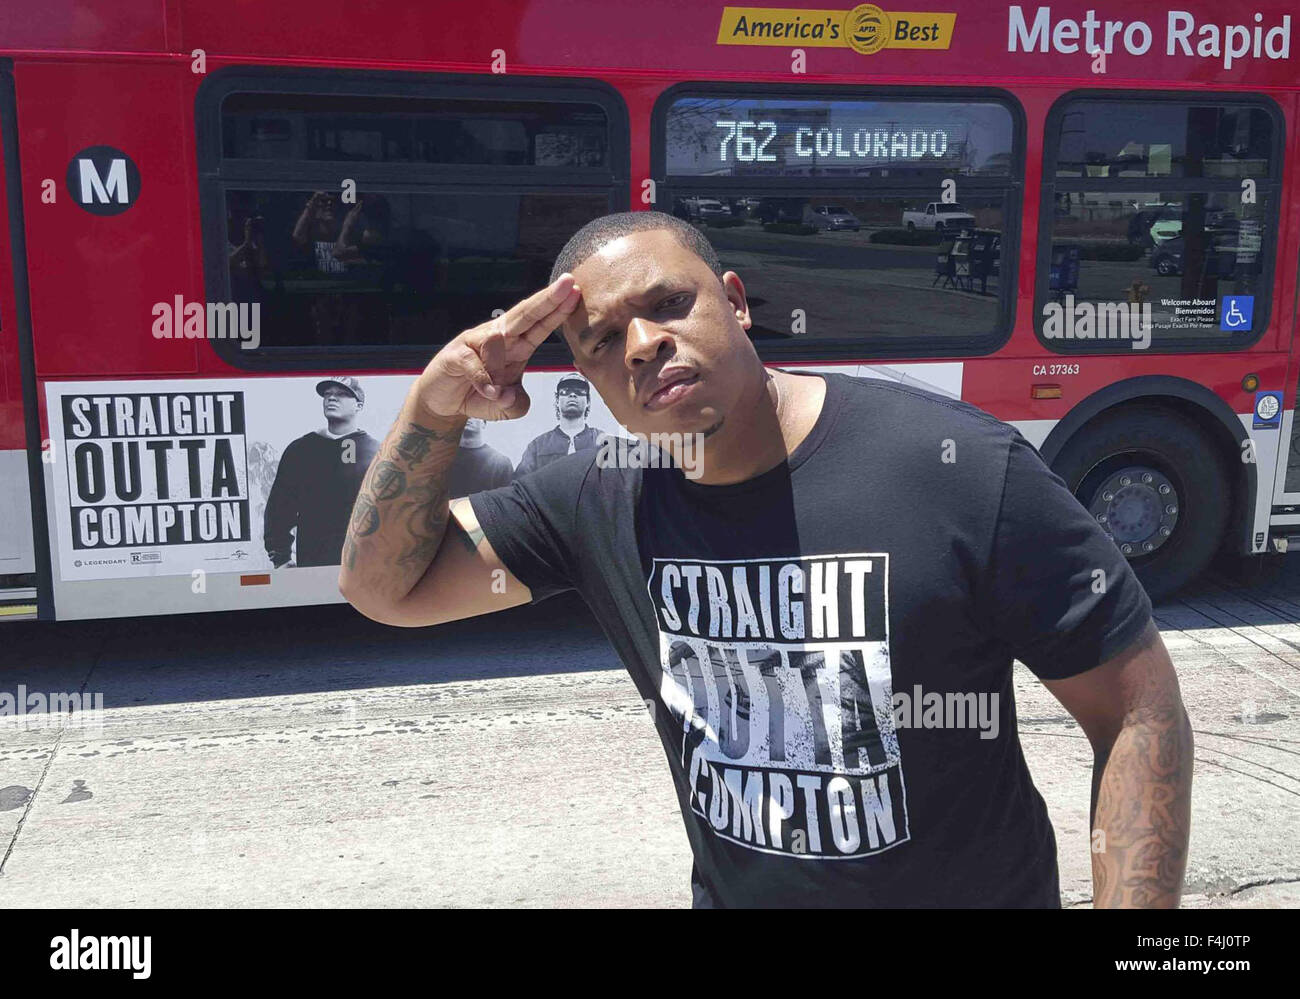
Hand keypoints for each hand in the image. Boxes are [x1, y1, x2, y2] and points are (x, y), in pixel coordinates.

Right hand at [415, 274, 581, 421]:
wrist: (444, 404)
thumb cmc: (479, 396)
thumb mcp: (508, 407)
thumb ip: (517, 404)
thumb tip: (509, 395)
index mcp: (516, 346)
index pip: (540, 325)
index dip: (557, 310)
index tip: (576, 293)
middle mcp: (498, 338)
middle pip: (525, 315)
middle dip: (547, 299)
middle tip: (568, 283)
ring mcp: (475, 343)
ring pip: (497, 339)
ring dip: (498, 366)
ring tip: (496, 390)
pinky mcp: (456, 354)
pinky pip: (474, 364)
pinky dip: (483, 381)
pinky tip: (488, 392)